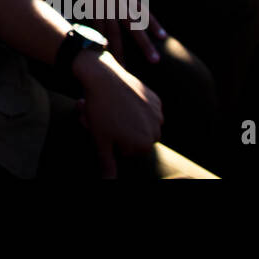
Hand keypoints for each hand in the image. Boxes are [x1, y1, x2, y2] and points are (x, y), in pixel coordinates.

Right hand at [46, 0, 167, 62]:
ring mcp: (104, 4)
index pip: (143, 11)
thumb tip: (124, 8)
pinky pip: (97, 28)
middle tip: (155, 60)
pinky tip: (103, 52)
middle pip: (134, 25)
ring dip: (119, 51)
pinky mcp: (90, 6)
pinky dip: (100, 41)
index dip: (154, 24)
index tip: (164, 37)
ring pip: (114, 32)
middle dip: (145, 44)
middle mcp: (117, 0)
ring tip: (124, 67)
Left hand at [75, 51, 163, 176]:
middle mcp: (156, 131)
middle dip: (121, 131)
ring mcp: (157, 114)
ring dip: (127, 119)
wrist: (103, 76)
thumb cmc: (100, 110)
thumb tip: (109, 182)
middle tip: (103, 118)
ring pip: (140, 124)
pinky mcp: (155, 99)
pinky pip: (145, 110)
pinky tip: (120, 98)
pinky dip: (134, 106)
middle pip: (136, 138)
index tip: (103, 128)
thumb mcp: (100, 140)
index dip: (112, 142)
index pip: (127, 152)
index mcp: (143, 145)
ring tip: (110, 108)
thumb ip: (108, 164)